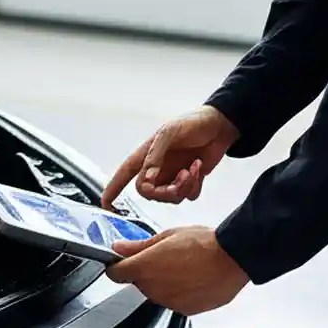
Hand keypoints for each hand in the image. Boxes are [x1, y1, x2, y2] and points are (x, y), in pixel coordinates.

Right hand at [101, 105, 238, 207]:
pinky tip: (199, 168)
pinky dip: (194, 186)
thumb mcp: (170, 132)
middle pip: (149, 193)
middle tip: (182, 179)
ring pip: (170, 198)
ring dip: (183, 187)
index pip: (124, 174)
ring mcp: (173, 175)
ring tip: (193, 169)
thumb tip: (147, 178)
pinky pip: (187, 196)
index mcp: (146, 154)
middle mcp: (157, 167)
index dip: (113, 189)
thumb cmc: (192, 122)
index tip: (106, 204)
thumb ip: (156, 155)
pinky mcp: (189, 180)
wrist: (220, 125)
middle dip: (165, 191)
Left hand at [106, 226, 248, 315]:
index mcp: (145, 267)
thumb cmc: (203, 244)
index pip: (115, 273)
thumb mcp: (167, 236)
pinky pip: (172, 300)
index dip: (117, 266)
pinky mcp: (184, 309)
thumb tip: (119, 248)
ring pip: (154, 292)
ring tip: (180, 265)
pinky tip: (189, 277)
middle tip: (161, 257)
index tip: (121, 261)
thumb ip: (139, 245)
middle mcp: (154, 288)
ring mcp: (169, 301)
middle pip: (137, 282)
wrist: (233, 259)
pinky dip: (176, 291)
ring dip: (160, 281)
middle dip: (143, 270)